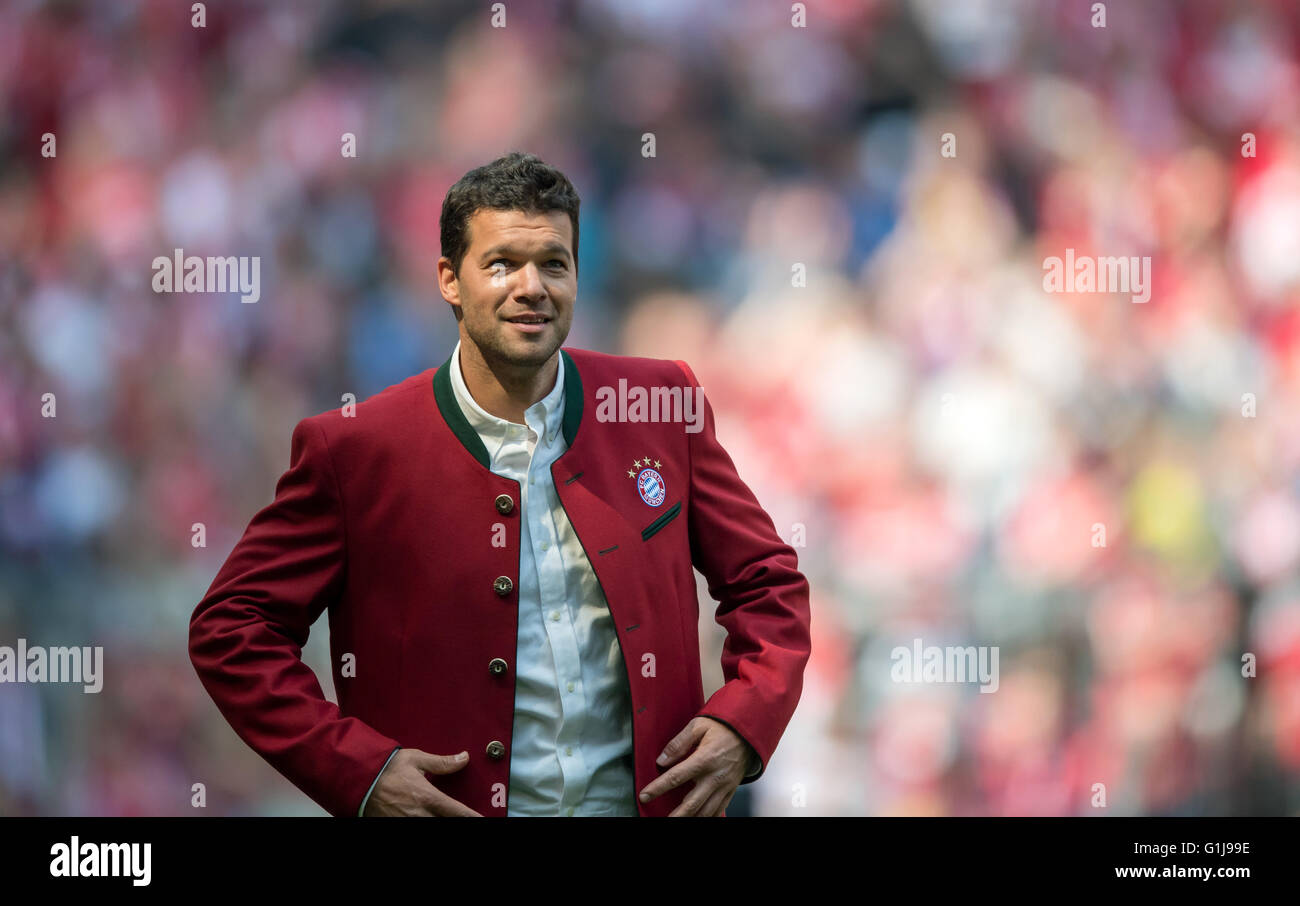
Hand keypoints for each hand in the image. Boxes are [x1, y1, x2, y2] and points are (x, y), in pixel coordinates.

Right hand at [362, 748, 483, 816]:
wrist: (357, 778)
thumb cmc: (386, 767)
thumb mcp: (416, 760)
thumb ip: (442, 763)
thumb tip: (463, 758)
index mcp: (428, 797)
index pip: (458, 812)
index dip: (473, 817)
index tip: (484, 819)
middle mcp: (420, 814)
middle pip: (446, 823)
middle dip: (455, 820)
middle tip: (462, 816)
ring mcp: (406, 823)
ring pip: (431, 827)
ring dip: (439, 821)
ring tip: (442, 815)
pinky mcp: (393, 825)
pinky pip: (412, 828)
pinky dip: (424, 821)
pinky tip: (427, 816)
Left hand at [637, 716, 751, 815]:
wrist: (750, 731)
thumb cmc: (723, 727)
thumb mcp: (698, 726)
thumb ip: (678, 743)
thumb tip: (662, 760)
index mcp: (705, 759)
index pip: (676, 777)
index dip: (658, 788)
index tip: (645, 795)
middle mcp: (715, 776)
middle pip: (691, 803)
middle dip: (675, 815)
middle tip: (662, 820)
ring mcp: (725, 786)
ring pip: (705, 811)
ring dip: (690, 819)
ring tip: (677, 820)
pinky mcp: (731, 790)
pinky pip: (719, 810)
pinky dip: (707, 817)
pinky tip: (697, 818)